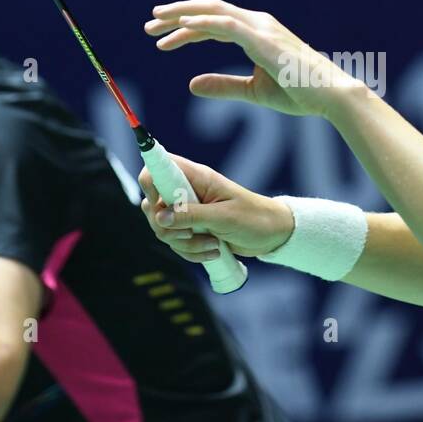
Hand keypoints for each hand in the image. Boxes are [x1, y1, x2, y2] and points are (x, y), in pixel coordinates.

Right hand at [137, 152, 294, 262]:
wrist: (272, 235)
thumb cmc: (254, 218)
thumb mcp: (223, 217)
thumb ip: (190, 215)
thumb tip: (160, 217)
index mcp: (196, 177)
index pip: (157, 169)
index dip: (150, 184)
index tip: (160, 205)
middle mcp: (187, 192)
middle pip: (152, 205)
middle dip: (167, 227)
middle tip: (191, 234)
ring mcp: (187, 211)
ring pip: (163, 228)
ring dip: (185, 244)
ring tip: (213, 244)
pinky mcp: (191, 229)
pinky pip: (175, 242)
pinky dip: (191, 252)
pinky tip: (213, 251)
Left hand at [144, 0, 366, 118]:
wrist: (331, 96)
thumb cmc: (300, 92)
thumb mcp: (253, 91)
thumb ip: (223, 86)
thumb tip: (191, 84)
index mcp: (256, 33)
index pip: (214, 24)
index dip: (185, 29)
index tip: (161, 39)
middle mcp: (257, 23)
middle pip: (209, 11)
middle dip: (176, 16)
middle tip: (149, 26)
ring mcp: (261, 28)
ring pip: (213, 13)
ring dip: (182, 16)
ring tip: (156, 25)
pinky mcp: (263, 39)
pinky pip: (226, 26)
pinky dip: (202, 24)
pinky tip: (182, 27)